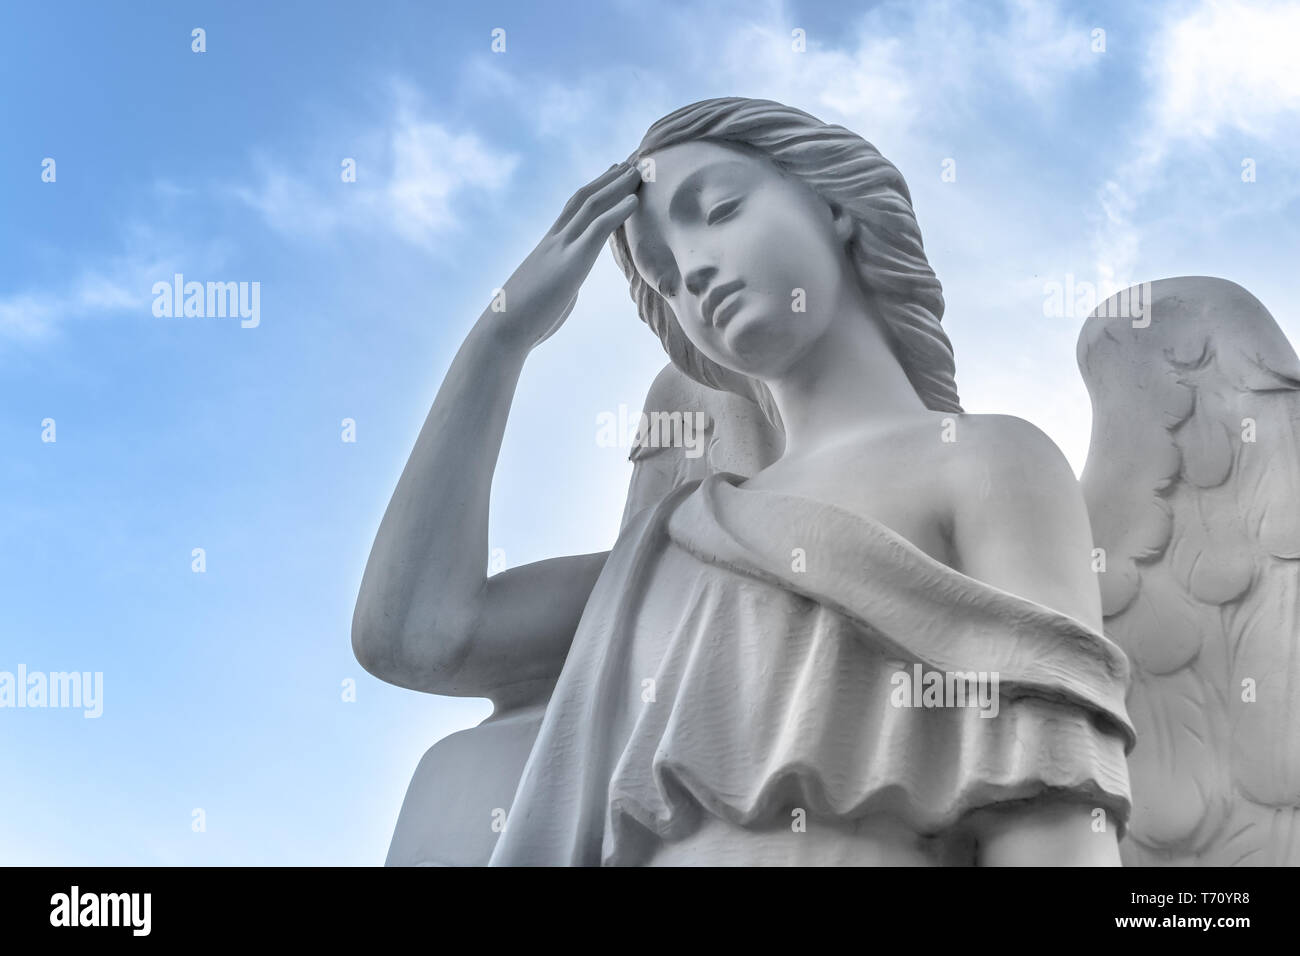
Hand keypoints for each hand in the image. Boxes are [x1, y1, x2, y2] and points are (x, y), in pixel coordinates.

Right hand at [489, 161, 640, 349]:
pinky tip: (635, 200)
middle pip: (584, 198)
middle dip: (609, 179)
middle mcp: (553, 241)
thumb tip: (564, 288)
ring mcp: (561, 250)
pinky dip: (617, 213)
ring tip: (639, 170)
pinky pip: (596, 231)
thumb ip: (558, 283)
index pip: (573, 210)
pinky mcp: (570, 265)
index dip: (595, 189)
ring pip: (592, 206)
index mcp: (547, 248)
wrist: (502, 330)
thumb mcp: (544, 295)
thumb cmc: (519, 322)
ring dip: (617, 186)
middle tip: (631, 162)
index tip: (612, 174)